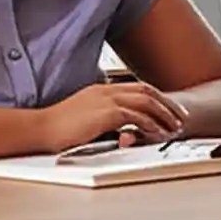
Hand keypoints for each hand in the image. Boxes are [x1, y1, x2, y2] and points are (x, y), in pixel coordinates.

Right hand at [39, 82, 188, 152]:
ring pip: (145, 101)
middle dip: (167, 104)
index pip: (137, 87)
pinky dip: (149, 123)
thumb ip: (104, 118)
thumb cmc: (57, 127)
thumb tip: (121, 129)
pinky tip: (156, 132)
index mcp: (102, 89)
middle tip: (180, 117)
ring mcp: (106, 99)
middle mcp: (106, 90)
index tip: (169, 108)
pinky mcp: (105, 113)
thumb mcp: (84, 117)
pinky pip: (135, 116)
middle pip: (146, 91)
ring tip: (174, 127)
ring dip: (163, 114)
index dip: (157, 97)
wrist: (40, 129)